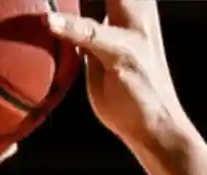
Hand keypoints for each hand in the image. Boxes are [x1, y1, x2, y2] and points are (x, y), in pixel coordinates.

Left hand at [46, 1, 188, 150]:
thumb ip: (87, 37)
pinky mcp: (125, 56)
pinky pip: (94, 36)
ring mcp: (134, 33)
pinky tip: (48, 22)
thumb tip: (62, 26)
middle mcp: (138, 15)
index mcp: (134, 12)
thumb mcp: (102, 61)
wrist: (159, 130)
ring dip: (78, 5)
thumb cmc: (128, 100)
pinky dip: (70, 27)